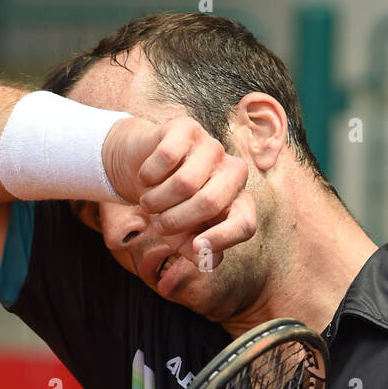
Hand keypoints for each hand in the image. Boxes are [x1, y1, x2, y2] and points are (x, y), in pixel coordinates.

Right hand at [102, 114, 255, 268]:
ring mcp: (212, 147)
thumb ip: (197, 252)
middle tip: (158, 225)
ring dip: (157, 200)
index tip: (195, 247)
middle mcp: (232, 172)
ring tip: (148, 203)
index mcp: (238, 202)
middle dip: (176, 220)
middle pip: (211, 202)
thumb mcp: (181, 237)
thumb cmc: (168, 207)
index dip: (223, 239)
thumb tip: (209, 261)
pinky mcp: (188, 127)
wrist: (141, 170)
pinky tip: (146, 177)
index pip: (245, 223)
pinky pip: (167, 157)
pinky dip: (149, 175)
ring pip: (186, 182)